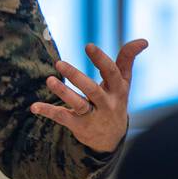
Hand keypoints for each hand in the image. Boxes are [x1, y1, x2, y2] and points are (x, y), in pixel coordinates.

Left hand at [30, 39, 147, 152]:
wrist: (111, 138)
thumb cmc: (115, 100)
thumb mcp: (124, 82)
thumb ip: (128, 59)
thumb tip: (143, 40)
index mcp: (118, 89)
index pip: (112, 73)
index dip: (101, 59)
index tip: (88, 46)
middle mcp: (106, 103)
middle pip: (92, 89)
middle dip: (76, 76)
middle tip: (59, 63)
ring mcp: (92, 116)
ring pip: (78, 104)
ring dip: (62, 92)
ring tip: (49, 80)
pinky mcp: (79, 126)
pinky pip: (63, 118)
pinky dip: (48, 111)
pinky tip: (34, 107)